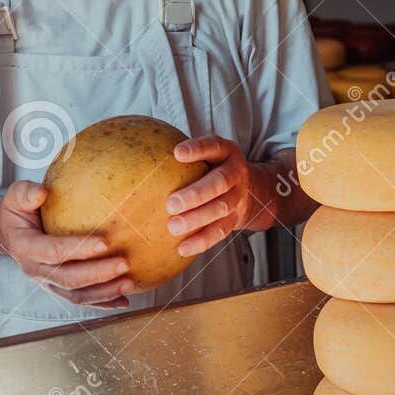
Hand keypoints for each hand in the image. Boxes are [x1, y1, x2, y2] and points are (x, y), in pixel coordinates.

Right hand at [0, 180, 134, 308]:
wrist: (9, 235)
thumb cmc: (17, 212)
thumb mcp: (15, 197)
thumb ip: (26, 193)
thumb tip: (41, 192)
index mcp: (26, 248)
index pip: (55, 252)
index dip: (79, 249)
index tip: (105, 242)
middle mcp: (36, 271)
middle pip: (69, 279)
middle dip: (98, 274)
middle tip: (124, 264)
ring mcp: (48, 284)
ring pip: (77, 296)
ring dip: (105, 292)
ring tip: (130, 282)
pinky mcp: (58, 290)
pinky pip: (82, 300)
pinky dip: (103, 303)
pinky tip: (124, 300)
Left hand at [165, 136, 276, 257]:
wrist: (252, 189)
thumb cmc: (216, 167)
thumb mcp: (209, 154)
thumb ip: (186, 154)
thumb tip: (142, 155)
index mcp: (226, 152)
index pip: (213, 146)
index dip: (197, 149)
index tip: (177, 153)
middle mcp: (236, 173)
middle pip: (219, 182)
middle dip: (196, 194)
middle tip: (171, 203)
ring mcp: (238, 197)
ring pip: (220, 208)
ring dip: (196, 219)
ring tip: (173, 227)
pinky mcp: (236, 218)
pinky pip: (220, 231)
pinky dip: (202, 241)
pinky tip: (183, 248)